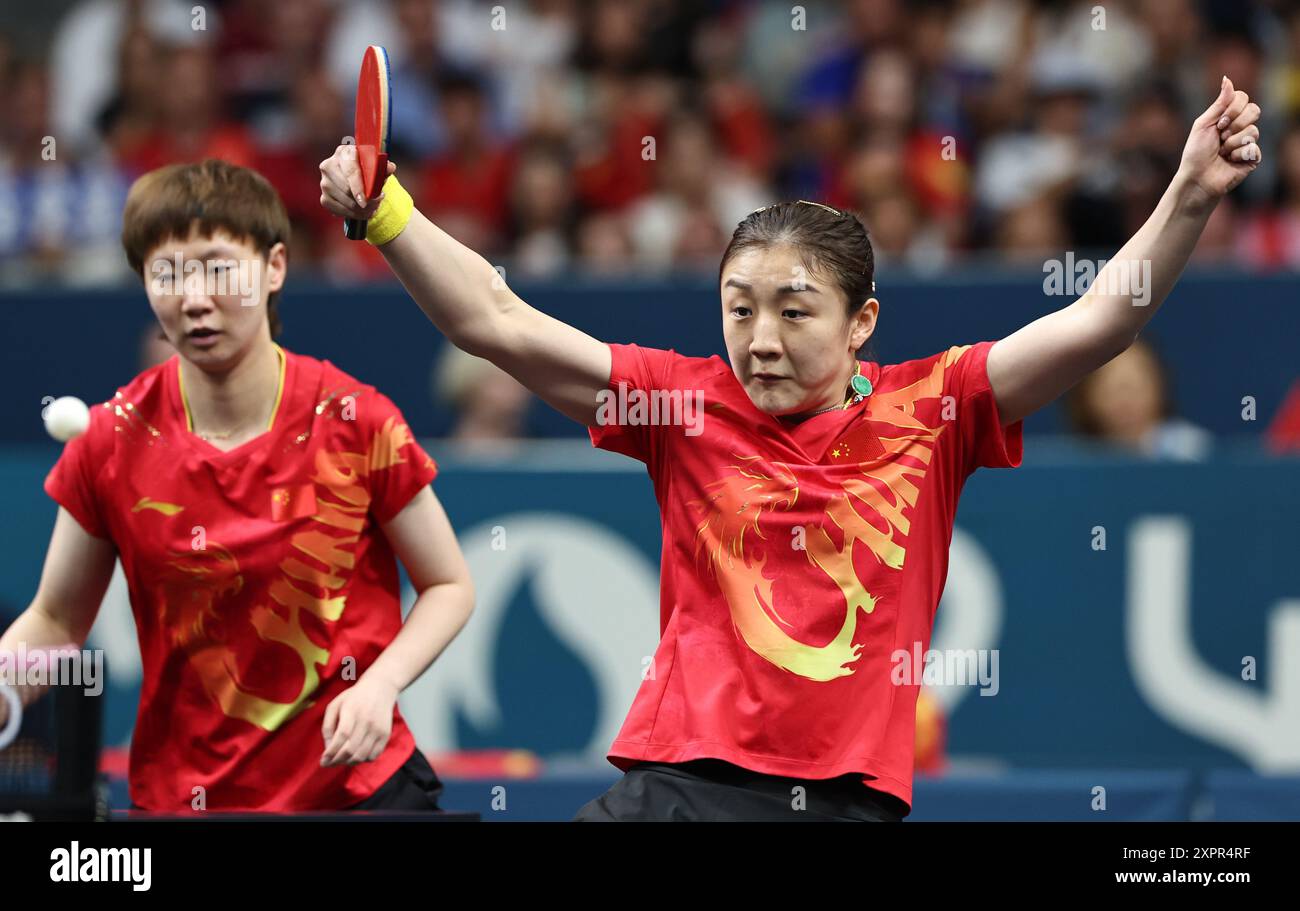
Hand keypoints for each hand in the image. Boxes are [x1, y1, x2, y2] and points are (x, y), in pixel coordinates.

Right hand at [319, 143, 398, 219]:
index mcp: (344, 153)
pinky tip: (362, 211)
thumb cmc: (368, 169)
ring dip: (362, 209)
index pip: (350, 171)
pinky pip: (340, 211)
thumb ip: (384, 167)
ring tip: (373, 206)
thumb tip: (389, 167)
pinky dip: (354, 214)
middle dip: (365, 201)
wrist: (357, 178)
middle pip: (347, 189)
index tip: (365, 200)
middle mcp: (329, 165)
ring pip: (345, 202)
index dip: (358, 187)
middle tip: (378, 201)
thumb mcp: (378, 166)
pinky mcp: (324, 198)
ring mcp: (324, 183)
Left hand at [320, 674, 397, 766]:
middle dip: (337, 761)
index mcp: (352, 711)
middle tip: (329, 763)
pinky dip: (362, 760)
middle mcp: (367, 721)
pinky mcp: (386, 734)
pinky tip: (356, 755)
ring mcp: (378, 729)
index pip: (342, 736)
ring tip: (341, 760)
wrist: (381, 687)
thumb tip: (328, 748)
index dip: (331, 752)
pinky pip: (373, 755)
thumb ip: (328, 726)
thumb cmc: (354, 697)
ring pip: (361, 756)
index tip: (323, 760)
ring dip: (348, 762)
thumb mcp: (335, 705)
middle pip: (351, 749)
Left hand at [1177, 76, 1261, 203]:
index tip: (1219, 122)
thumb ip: (1219, 103)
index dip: (1234, 108)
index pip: (1243, 98)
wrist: (1197, 178)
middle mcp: (1240, 127)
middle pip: (1254, 110)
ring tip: (1222, 152)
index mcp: (1228, 117)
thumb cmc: (1196, 153)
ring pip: (1253, 130)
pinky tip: (1230, 161)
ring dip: (1233, 142)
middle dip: (1235, 124)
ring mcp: (1247, 142)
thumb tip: (1227, 79)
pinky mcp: (1252, 158)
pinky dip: (1238, 155)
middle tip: (1221, 136)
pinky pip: (1253, 148)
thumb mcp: (1203, 124)